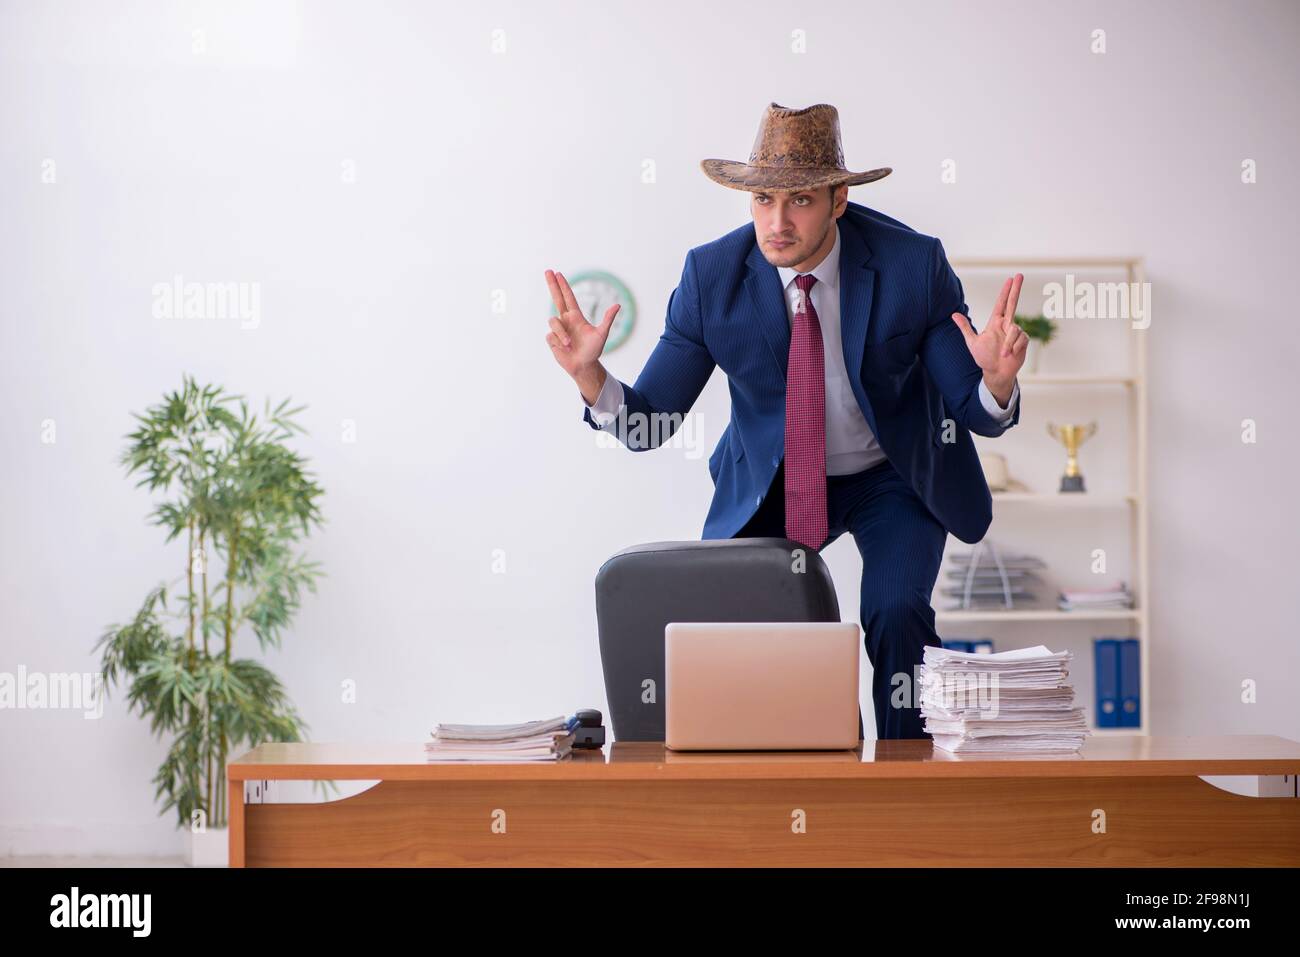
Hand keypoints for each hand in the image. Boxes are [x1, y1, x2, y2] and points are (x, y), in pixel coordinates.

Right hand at [544, 269, 619, 379]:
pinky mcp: (552, 339)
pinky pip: (551, 336)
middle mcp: (566, 320)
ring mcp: (558, 329)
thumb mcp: (602, 334)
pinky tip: (565, 349)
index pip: (568, 297)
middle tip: (547, 270)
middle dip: (552, 285)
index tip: (558, 273)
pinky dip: (559, 342)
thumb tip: (618, 305)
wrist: (584, 366)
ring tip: (570, 344)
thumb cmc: (593, 351)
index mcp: (576, 316)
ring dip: (562, 334)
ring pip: (553, 322)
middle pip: (556, 298)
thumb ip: (607, 319)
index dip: (563, 285)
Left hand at [950, 273, 1027, 402]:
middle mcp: (1006, 325)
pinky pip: (1021, 339)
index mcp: (995, 323)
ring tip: (1002, 354)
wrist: (996, 373)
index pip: (1001, 304)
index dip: (1005, 291)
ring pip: (1015, 330)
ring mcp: (1016, 332)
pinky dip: (1014, 347)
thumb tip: (953, 314)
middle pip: (1013, 303)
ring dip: (1008, 343)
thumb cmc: (984, 358)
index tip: (1010, 279)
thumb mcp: (972, 342)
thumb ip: (965, 328)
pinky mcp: (1023, 341)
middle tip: (1020, 275)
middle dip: (1016, 290)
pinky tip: (1010, 355)